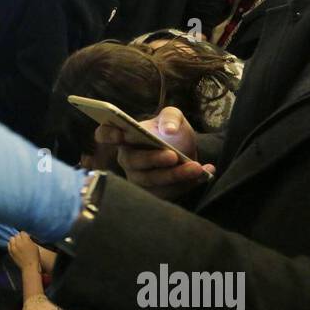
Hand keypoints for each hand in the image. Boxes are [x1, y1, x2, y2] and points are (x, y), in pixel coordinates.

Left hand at [7, 232, 40, 271]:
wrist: (29, 266)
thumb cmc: (34, 257)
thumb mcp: (35, 246)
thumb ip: (29, 240)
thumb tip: (25, 237)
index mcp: (25, 241)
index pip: (22, 233)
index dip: (24, 235)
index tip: (26, 237)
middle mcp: (18, 243)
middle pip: (16, 235)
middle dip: (19, 237)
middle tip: (21, 240)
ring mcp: (13, 247)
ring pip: (11, 239)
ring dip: (14, 240)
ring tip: (17, 243)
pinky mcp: (10, 252)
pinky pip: (8, 245)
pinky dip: (11, 244)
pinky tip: (14, 247)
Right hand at [96, 106, 213, 201]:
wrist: (186, 151)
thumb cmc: (172, 132)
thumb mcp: (173, 116)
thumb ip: (171, 116)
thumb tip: (168, 130)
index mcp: (124, 136)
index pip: (104, 134)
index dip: (108, 134)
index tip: (121, 134)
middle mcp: (127, 159)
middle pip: (133, 162)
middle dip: (153, 160)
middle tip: (173, 155)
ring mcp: (138, 178)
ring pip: (153, 181)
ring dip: (176, 175)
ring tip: (196, 167)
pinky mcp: (154, 193)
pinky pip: (168, 192)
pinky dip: (188, 183)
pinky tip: (205, 173)